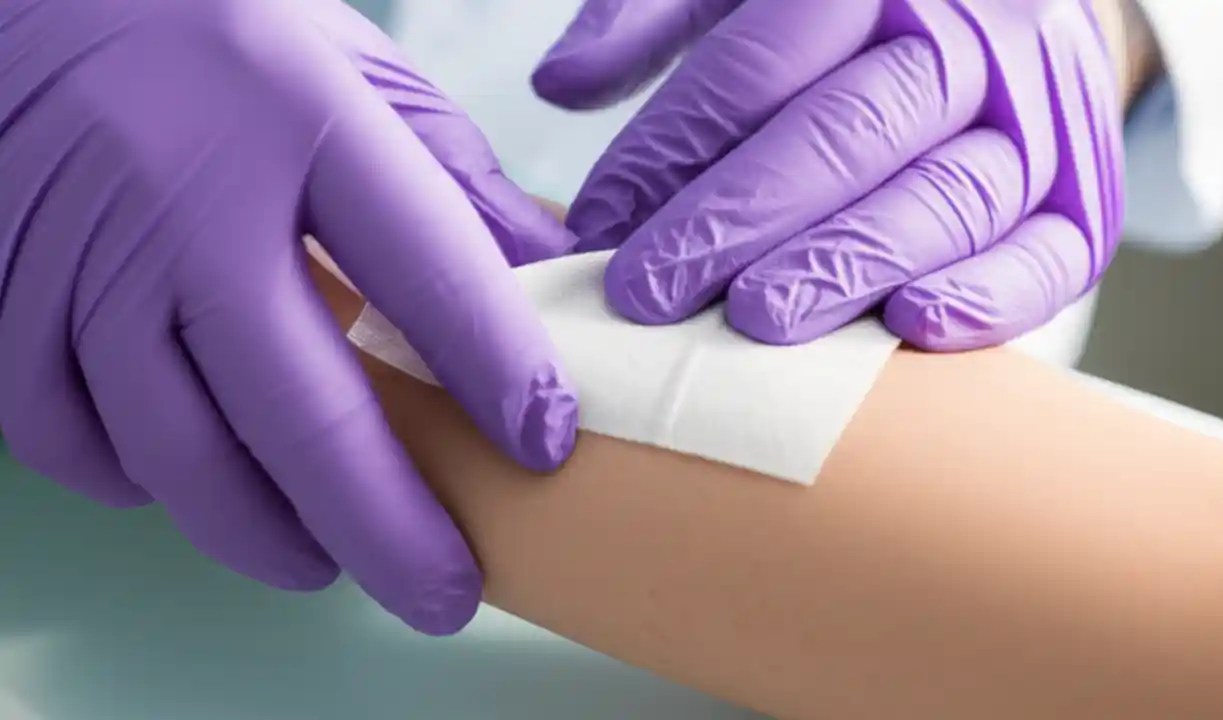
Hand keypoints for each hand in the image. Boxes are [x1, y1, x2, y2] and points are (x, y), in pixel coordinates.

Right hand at [0, 0, 577, 633]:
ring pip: (177, 453)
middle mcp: (188, 195)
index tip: (546, 445)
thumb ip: (453, 176)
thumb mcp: (357, 70)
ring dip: (264, 531)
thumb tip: (547, 281)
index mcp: (302, 120)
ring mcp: (82, 255)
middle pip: (298, 409)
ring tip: (326, 559)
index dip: (498, 374)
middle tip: (442, 594)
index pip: (427, 272)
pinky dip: (139, 484)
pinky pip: (66, 438)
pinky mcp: (0, 294)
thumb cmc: (219, 38)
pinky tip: (195, 482)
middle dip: (384, 526)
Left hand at [534, 0, 1123, 348]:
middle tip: (649, 293)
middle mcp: (971, 38)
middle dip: (739, 215)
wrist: (1014, 18)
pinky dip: (991, 295)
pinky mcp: (1085, 199)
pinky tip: (912, 327)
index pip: (763, 56)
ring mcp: (1038, 119)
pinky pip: (1053, 253)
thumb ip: (651, 16)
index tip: (597, 222)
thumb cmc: (848, 18)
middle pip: (850, 127)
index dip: (674, 142)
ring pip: (946, 193)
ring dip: (848, 262)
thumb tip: (556, 86)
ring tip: (756, 322)